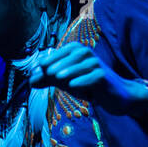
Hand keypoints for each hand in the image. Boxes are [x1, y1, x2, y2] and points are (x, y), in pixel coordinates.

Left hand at [26, 42, 147, 115]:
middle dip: (59, 61)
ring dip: (70, 69)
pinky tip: (72, 86)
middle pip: (74, 54)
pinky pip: (94, 77)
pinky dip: (82, 80)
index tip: (38, 66)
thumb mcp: (67, 81)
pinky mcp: (105, 78)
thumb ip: (50, 80)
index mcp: (78, 52)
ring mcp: (98, 66)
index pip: (63, 51)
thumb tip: (31, 81)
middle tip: (46, 71)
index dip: (51, 57)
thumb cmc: (90, 86)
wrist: (116, 96)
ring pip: (84, 64)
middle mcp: (89, 55)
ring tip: (57, 77)